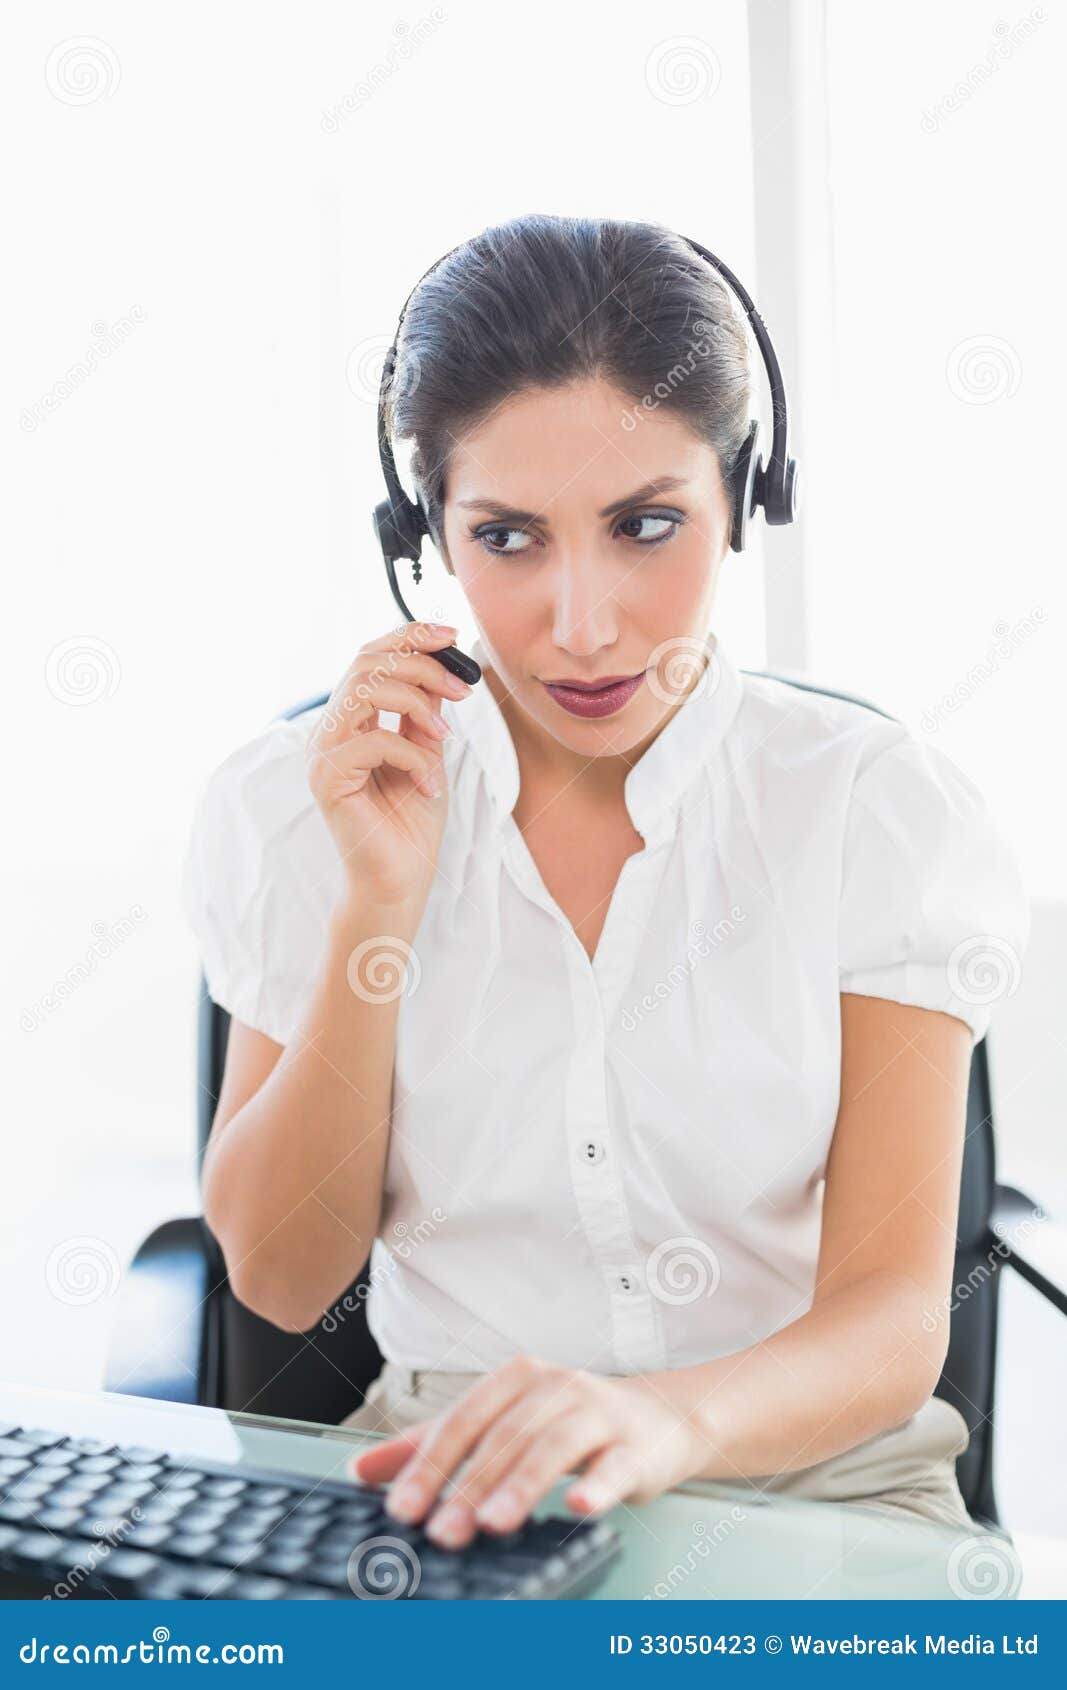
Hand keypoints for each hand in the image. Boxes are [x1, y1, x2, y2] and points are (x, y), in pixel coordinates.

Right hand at [306, 620, 471, 908]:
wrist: (400, 880)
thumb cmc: (411, 824)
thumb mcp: (428, 754)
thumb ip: (424, 714)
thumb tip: (439, 669)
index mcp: (352, 721)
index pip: (370, 657)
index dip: (409, 636)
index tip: (451, 636)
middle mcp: (331, 731)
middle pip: (366, 663)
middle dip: (420, 666)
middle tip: (461, 690)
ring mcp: (323, 754)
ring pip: (364, 690)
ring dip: (416, 702)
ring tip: (444, 736)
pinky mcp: (327, 779)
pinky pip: (374, 742)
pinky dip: (413, 758)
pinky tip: (428, 785)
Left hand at [347, 1354, 706, 1547]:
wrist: (660, 1420)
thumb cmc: (572, 1422)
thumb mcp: (501, 1421)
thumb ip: (433, 1445)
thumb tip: (361, 1471)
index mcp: (516, 1379)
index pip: (463, 1419)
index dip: (430, 1463)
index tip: (401, 1507)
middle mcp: (555, 1388)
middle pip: (504, 1438)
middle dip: (469, 1486)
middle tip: (442, 1531)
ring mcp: (597, 1414)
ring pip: (553, 1448)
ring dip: (521, 1486)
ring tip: (493, 1523)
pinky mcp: (636, 1447)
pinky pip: (614, 1468)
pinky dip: (595, 1487)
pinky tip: (577, 1507)